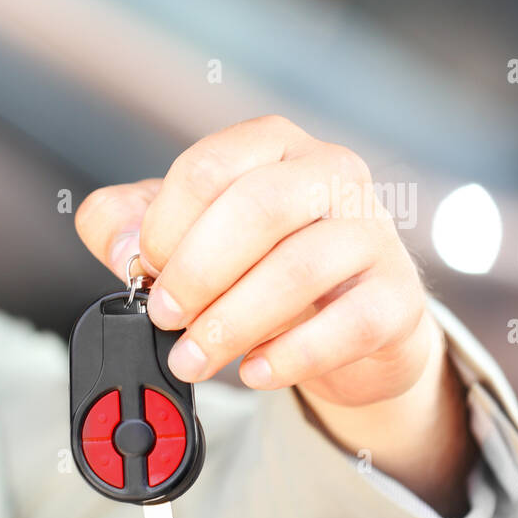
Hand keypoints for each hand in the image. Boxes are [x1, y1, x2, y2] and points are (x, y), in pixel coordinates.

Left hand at [74, 115, 475, 517]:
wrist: (346, 321)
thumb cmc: (255, 264)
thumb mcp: (180, 234)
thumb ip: (124, 225)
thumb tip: (119, 248)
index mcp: (270, 145)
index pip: (208, 168)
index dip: (165, 227)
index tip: (146, 270)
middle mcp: (330, 173)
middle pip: (256, 209)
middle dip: (195, 274)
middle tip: (163, 318)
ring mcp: (372, 231)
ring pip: (298, 270)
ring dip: (230, 324)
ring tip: (193, 358)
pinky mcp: (398, 296)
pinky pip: (347, 326)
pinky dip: (290, 356)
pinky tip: (254, 372)